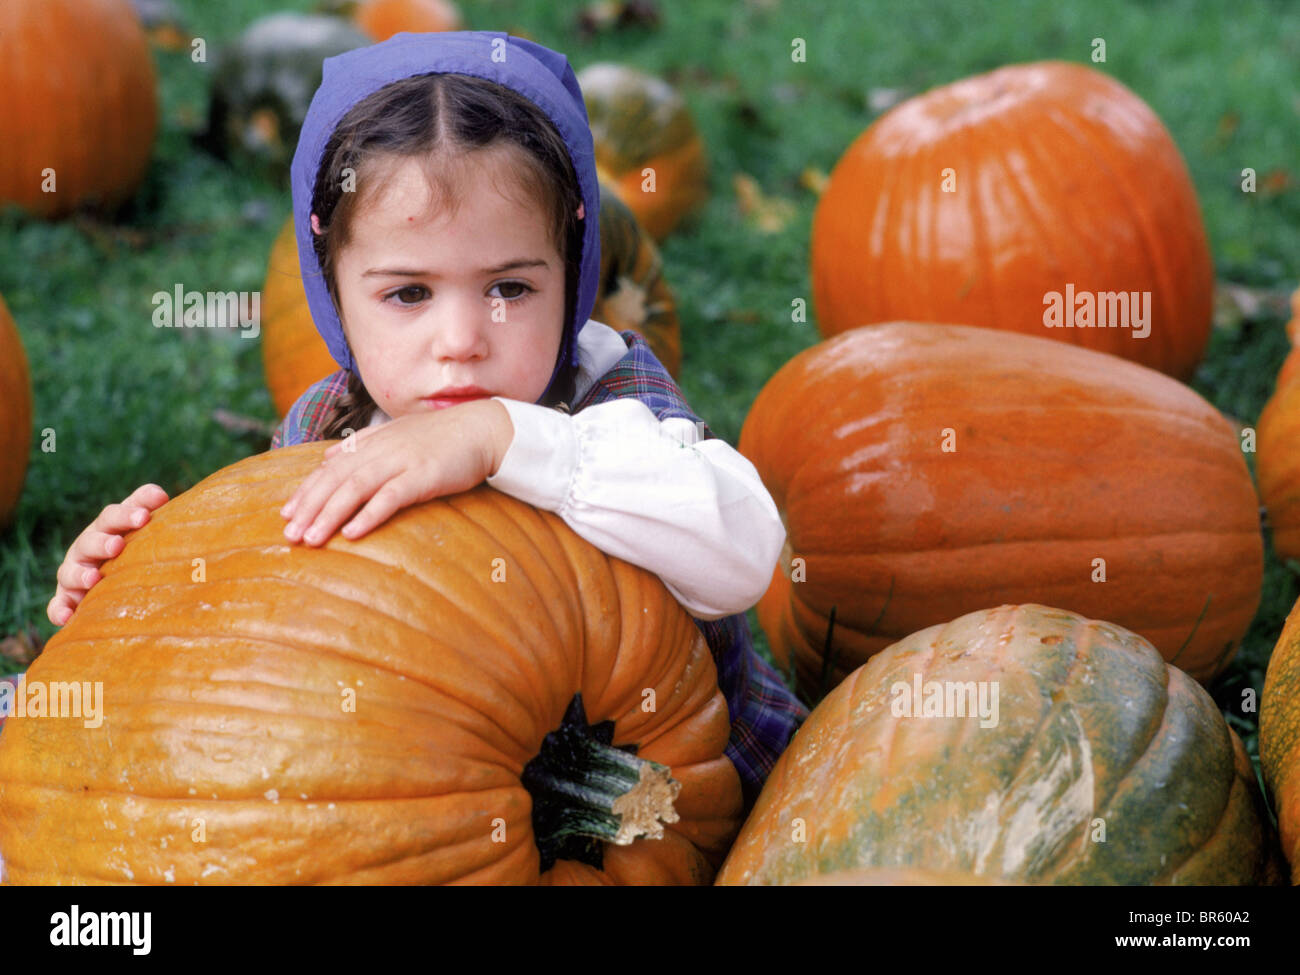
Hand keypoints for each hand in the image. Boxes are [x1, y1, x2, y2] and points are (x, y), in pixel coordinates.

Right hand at [47, 483, 169, 625]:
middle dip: (102, 542)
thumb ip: (147, 506)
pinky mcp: (66, 599)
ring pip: (69, 572)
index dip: (126, 514)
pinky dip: (59, 610)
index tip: (144, 517)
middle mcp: (86, 548)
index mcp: (106, 528)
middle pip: (90, 541)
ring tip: (94, 578)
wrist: (116, 580)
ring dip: (80, 575)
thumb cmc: (135, 546)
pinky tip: (67, 617)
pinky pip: (58, 605)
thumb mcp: (141, 526)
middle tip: (117, 545)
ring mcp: (74, 573)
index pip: (113, 516)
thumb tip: (160, 495)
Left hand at [280, 398, 513, 545]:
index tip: (286, 513)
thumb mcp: (398, 434)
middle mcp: (382, 449)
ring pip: (356, 488)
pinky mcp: (424, 475)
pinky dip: (369, 514)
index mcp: (373, 442)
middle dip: (310, 507)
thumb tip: (330, 456)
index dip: (306, 491)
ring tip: (311, 539)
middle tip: (290, 535)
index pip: (330, 468)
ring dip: (329, 515)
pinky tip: (352, 533)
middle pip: (336, 479)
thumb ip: (363, 444)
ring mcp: (403, 461)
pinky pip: (391, 496)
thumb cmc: (443, 436)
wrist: (484, 428)